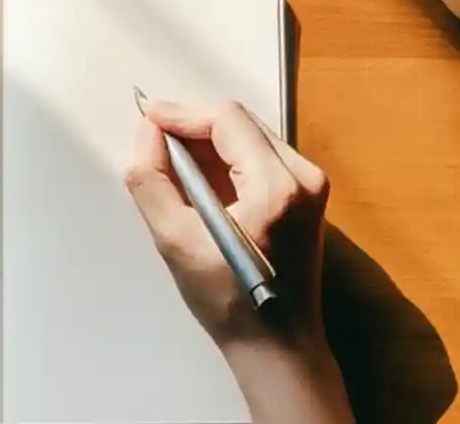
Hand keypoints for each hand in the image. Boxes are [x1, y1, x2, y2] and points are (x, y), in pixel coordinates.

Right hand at [126, 100, 352, 422]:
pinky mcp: (308, 196)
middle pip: (241, 123)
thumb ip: (152, 180)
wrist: (278, 345)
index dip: (182, 114)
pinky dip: (229, 159)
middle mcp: (304, 177)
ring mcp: (311, 186)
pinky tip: (203, 182)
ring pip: (251, 136)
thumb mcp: (175, 241)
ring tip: (175, 165)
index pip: (226, 120)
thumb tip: (147, 134)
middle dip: (195, 127)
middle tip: (156, 143)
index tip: (148, 119)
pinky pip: (262, 156)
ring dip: (211, 142)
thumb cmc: (230, 304)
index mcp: (277, 187)